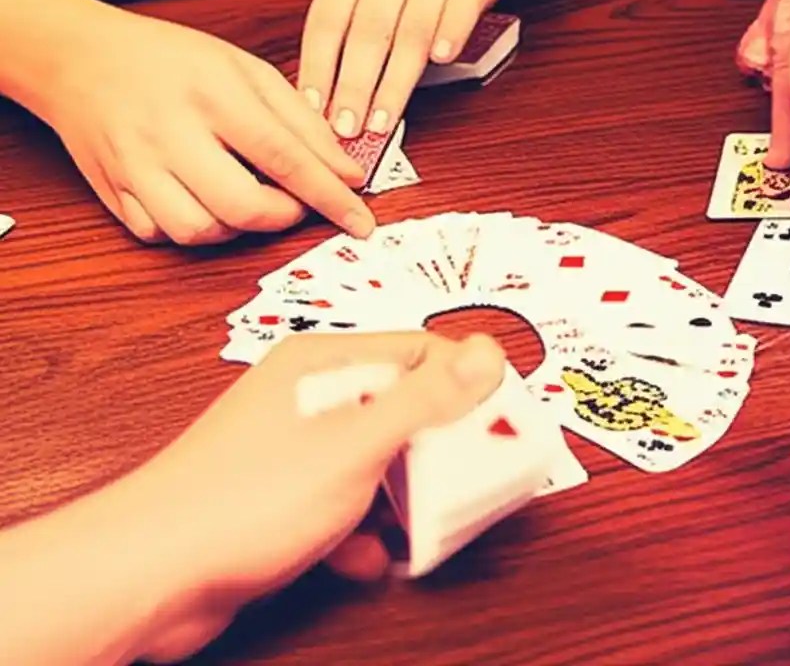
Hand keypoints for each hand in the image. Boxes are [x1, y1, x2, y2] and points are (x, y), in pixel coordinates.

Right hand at [42, 10, 369, 244]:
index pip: (284, 157)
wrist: (79, 58)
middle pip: (242, 206)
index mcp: (212, 94)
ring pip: (200, 231)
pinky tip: (202, 202)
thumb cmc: (171, 62)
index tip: (360, 221)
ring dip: (237, 228)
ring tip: (245, 198)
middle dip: (284, 217)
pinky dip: (193, 230)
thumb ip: (301, 122)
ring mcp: (135, 166)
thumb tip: (346, 172)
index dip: (329, 196)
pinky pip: (162, 236)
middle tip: (294, 203)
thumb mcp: (246, 70)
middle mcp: (170, 133)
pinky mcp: (113, 193)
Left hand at [128, 332, 504, 661]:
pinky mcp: (282, 501)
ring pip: (378, 466)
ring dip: (405, 500)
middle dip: (440, 454)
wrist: (151, 574)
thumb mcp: (355, 444)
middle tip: (468, 484)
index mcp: (322, 367)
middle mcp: (308, 400)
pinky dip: (364, 533)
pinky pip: (346, 508)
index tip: (500, 424)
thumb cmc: (238, 501)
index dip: (466, 387)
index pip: (419, 353)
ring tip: (420, 527)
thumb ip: (426, 399)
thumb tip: (483, 353)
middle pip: (403, 411)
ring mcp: (294, 451)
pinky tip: (364, 556)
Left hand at [300, 0, 510, 136]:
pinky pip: (460, 8)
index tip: (313, 108)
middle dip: (354, 87)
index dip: (319, 67)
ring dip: (396, 81)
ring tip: (384, 119)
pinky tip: (440, 60)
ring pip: (411, 31)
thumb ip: (354, 13)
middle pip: (367, 34)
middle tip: (347, 127)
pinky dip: (450, 34)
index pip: (327, 21)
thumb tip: (329, 82)